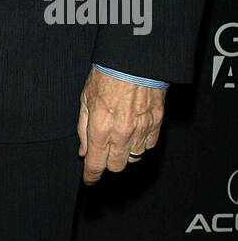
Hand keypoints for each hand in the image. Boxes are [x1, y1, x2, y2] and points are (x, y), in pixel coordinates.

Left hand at [77, 69, 164, 185]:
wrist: (133, 61)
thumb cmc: (107, 75)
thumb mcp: (85, 99)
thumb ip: (83, 128)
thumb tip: (84, 151)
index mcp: (101, 128)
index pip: (96, 164)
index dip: (92, 176)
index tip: (90, 180)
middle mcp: (122, 134)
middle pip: (116, 166)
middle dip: (108, 163)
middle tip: (104, 151)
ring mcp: (141, 131)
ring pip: (134, 158)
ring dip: (125, 153)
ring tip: (120, 137)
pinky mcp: (156, 124)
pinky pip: (149, 146)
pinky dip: (141, 144)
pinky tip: (134, 132)